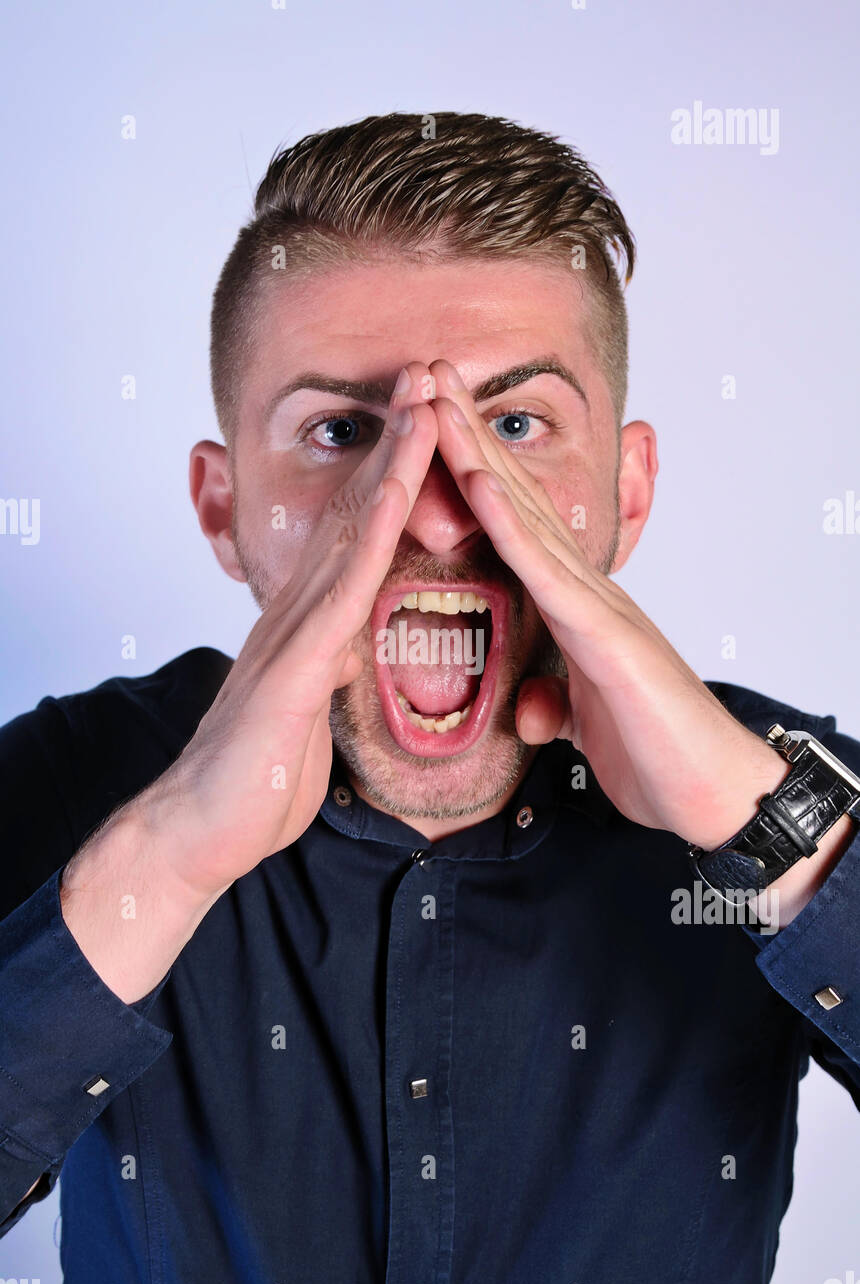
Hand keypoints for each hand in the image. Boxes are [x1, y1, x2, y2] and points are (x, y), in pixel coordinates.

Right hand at [141, 363, 437, 900]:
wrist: (204, 826)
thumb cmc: (259, 774)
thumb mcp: (308, 704)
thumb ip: (328, 662)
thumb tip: (350, 637)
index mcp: (311, 620)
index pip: (361, 531)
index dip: (396, 472)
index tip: (432, 421)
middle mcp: (300, 610)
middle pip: (357, 508)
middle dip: (398, 439)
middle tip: (433, 373)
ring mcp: (294, 631)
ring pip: (352, 530)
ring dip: (392, 462)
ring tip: (424, 401)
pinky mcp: (294, 667)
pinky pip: (342, 591)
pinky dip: (371, 536)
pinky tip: (397, 492)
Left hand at [428, 359, 785, 849]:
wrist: (710, 793)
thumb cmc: (655, 753)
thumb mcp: (585, 727)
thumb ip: (558, 705)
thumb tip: (536, 711)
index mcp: (573, 609)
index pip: (514, 529)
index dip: (474, 475)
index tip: (434, 429)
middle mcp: (583, 592)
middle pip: (515, 500)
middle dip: (469, 436)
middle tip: (427, 373)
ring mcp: (596, 606)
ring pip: (524, 515)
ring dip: (477, 454)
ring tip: (438, 397)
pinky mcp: (604, 635)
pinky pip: (544, 569)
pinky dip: (507, 522)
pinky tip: (476, 479)